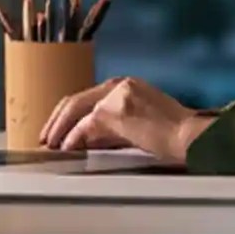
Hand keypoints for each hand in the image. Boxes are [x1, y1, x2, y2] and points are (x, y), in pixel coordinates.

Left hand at [42, 76, 214, 162]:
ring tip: (50, 143)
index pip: (87, 97)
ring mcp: (115, 96)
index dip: (68, 114)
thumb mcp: (138, 123)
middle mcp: (118, 85)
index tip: (58, 129)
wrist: (188, 135)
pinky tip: (66, 148)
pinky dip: (71, 138)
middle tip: (46, 137)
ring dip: (59, 128)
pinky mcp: (113, 112)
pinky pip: (83, 127)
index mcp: (125, 85)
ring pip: (75, 110)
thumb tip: (85, 138)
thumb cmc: (172, 135)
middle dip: (56, 119)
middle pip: (75, 99)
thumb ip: (112, 126)